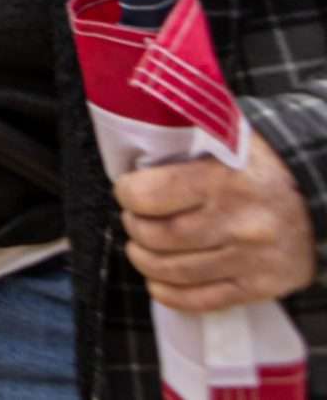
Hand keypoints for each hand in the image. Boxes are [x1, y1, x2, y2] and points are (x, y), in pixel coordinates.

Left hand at [115, 130, 318, 312]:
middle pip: (157, 237)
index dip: (126, 193)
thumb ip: (186, 136)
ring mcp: (252, 260)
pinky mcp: (262, 287)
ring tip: (141, 246)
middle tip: (134, 218)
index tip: (127, 189)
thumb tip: (136, 133)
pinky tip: (157, 280)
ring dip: (144, 260)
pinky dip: (169, 293)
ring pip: (173, 271)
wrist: (324, 200)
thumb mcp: (229, 137)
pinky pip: (202, 301)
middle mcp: (240, 224)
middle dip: (134, 227)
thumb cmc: (262, 164)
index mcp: (225, 180)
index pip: (148, 196)